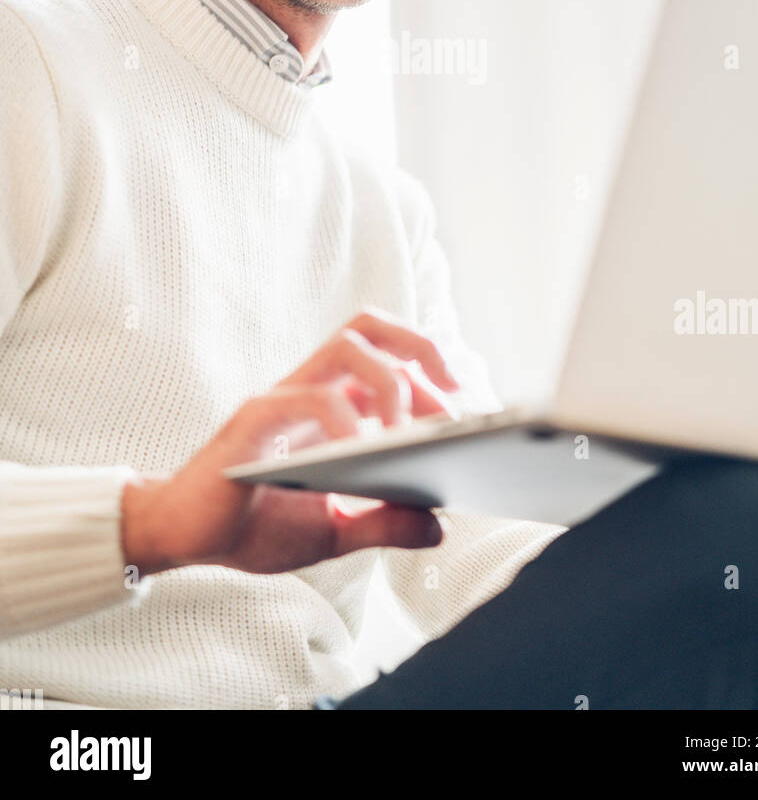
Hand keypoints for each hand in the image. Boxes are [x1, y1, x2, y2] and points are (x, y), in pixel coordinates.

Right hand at [121, 310, 459, 578]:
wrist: (184, 538)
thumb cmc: (252, 523)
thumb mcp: (332, 532)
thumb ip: (382, 524)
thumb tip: (438, 526)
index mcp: (331, 403)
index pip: (389, 357)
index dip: (432, 370)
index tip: (466, 406)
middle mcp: (310, 387)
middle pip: (370, 327)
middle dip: (421, 346)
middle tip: (452, 395)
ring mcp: (282, 397)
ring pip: (344, 346)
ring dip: (389, 380)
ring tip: (406, 431)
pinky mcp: (254, 420)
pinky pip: (307, 398)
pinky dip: (343, 419)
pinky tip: (359, 454)